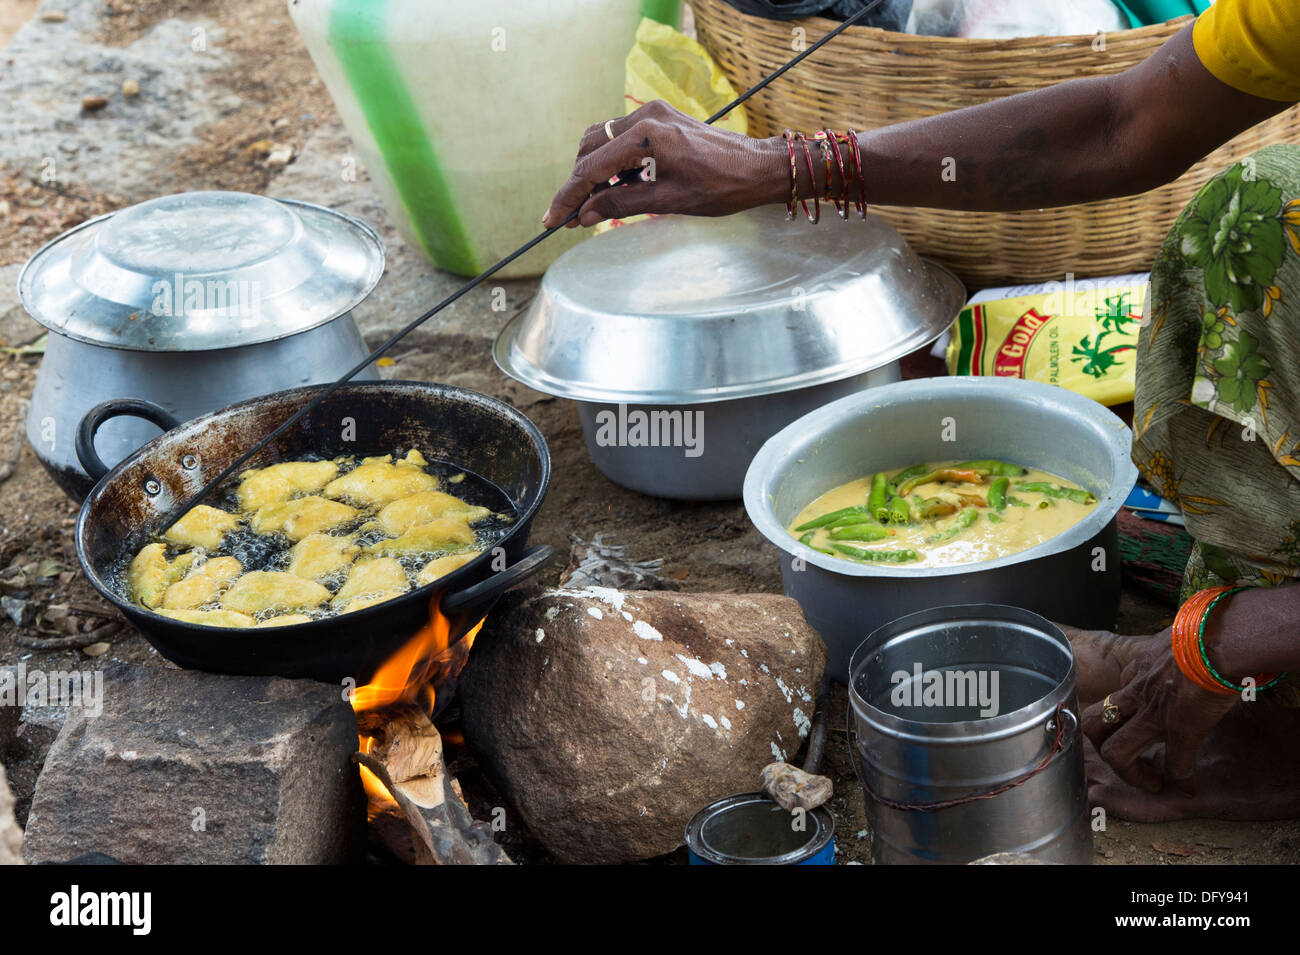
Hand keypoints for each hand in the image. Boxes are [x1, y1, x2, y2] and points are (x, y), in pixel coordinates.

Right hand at [541, 100, 786, 228]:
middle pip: (590, 147)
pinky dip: (613, 160)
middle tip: (573, 216)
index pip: (591, 168)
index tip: (552, 219)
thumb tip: (584, 215)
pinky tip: (618, 186)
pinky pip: (622, 136)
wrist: (758, 168)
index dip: (568, 196)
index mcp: (646, 135)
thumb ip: (620, 204)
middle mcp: (646, 115)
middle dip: (578, 182)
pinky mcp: (661, 117)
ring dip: (594, 170)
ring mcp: (654, 112)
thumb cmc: (721, 187)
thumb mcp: (667, 202)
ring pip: (603, 138)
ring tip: (596, 203)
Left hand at [1080, 626, 1237, 795]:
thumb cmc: (1206, 628)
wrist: (1219, 638)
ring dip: (1131, 773)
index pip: (1116, 691)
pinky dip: (1181, 779)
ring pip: (1116, 751)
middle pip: (1094, 722)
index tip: (1136, 721)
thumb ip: (1179, 642)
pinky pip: (1175, 762)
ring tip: (1150, 782)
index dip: (1121, 710)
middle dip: (1102, 744)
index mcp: (1138, 667)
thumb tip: (1195, 633)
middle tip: (1125, 758)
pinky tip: (1188, 787)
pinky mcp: (1180, 728)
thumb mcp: (1179, 632)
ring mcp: (1153, 712)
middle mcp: (1137, 692)